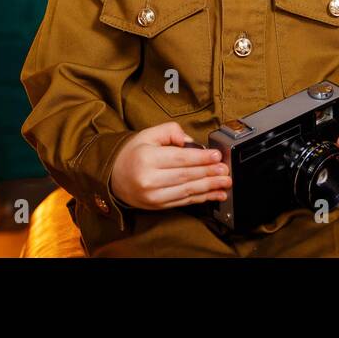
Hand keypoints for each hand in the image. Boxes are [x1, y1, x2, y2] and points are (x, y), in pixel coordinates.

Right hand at [110, 122, 231, 210]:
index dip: (200, 158)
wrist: (113, 178)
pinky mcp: (158, 206)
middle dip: (209, 173)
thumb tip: (190, 141)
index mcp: (147, 158)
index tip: (216, 155)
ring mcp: (154, 195)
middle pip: (186, 175)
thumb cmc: (133, 154)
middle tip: (225, 170)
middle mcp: (149, 179)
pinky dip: (202, 198)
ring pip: (187, 191)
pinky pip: (184, 202)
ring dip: (209, 187)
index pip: (179, 158)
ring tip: (225, 182)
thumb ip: (170, 131)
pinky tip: (215, 194)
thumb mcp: (147, 134)